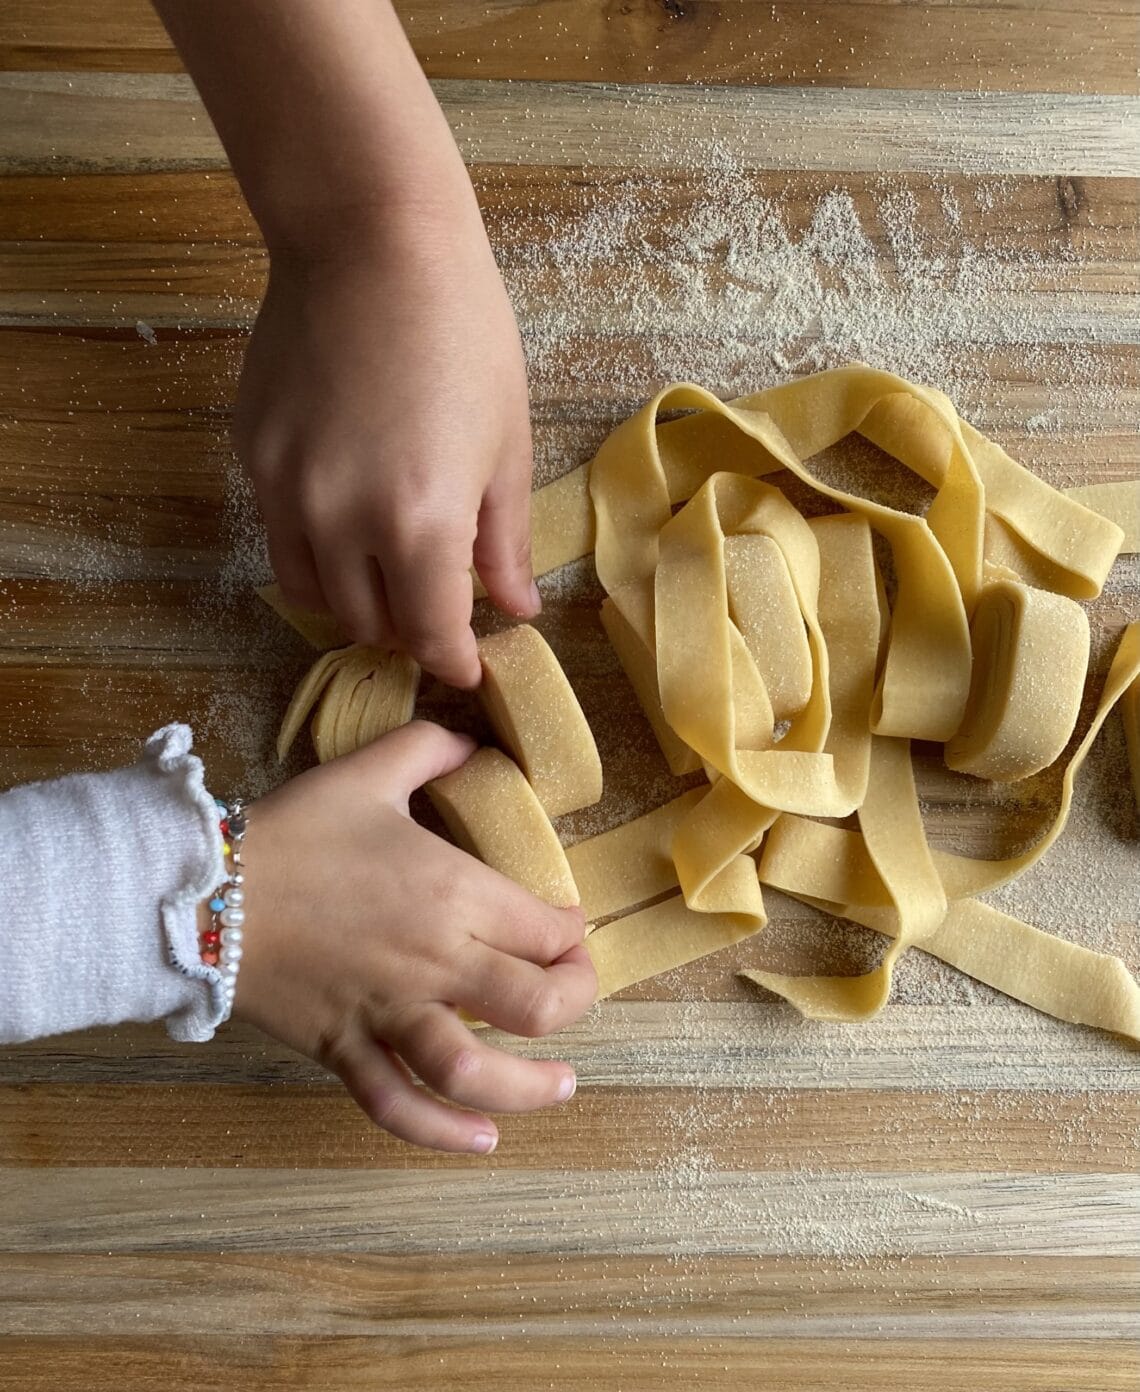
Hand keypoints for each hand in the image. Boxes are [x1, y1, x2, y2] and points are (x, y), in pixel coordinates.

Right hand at [229, 722, 596, 1153]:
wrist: (203, 890)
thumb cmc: (292, 831)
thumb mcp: (367, 771)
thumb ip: (428, 748)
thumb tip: (468, 739)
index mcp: (453, 892)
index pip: (546, 928)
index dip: (571, 932)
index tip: (566, 926)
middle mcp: (434, 960)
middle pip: (535, 1004)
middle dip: (573, 1000)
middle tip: (574, 991)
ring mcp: (389, 1013)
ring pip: (475, 1070)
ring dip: (530, 1087)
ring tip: (562, 1085)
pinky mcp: (344, 1048)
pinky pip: (396, 1103)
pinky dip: (440, 1132)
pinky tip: (480, 1140)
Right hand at [235, 208, 538, 687]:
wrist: (372, 242)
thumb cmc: (463, 333)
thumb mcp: (507, 444)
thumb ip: (504, 541)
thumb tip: (517, 608)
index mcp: (422, 522)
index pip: (431, 634)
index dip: (453, 660)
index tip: (466, 664)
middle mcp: (344, 521)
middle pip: (369, 624)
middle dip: (408, 629)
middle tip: (436, 606)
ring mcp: (288, 491)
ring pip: (314, 594)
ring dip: (357, 599)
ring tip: (388, 569)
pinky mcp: (253, 458)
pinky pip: (282, 537)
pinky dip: (318, 548)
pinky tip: (348, 509)